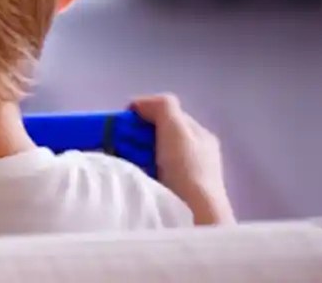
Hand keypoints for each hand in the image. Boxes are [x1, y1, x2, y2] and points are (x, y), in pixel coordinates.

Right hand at [131, 94, 234, 224]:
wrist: (195, 215)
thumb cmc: (186, 168)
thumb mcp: (176, 127)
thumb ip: (160, 106)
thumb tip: (138, 105)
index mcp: (199, 134)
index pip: (167, 114)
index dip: (144, 114)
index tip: (125, 125)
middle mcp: (195, 152)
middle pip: (158, 134)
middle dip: (137, 135)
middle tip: (121, 145)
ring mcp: (187, 174)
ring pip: (153, 154)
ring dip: (136, 154)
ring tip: (123, 161)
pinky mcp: (175, 192)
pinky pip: (151, 172)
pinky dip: (140, 171)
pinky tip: (133, 176)